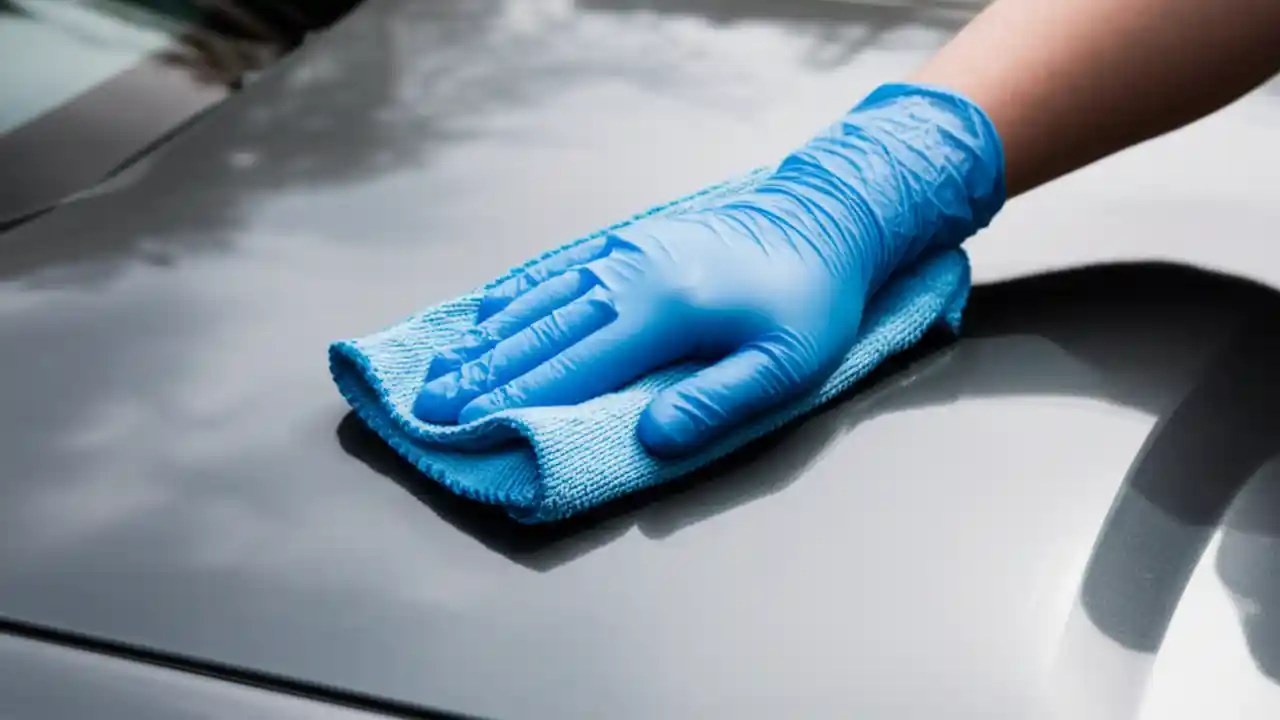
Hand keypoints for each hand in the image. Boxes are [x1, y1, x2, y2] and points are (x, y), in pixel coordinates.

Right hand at [412, 200, 870, 456]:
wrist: (821, 218)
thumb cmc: (808, 302)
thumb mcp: (785, 364)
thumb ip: (716, 402)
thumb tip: (650, 437)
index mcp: (663, 311)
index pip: (572, 366)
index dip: (514, 400)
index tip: (466, 425)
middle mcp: (627, 276)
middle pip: (538, 335)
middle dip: (479, 375)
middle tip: (428, 408)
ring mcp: (621, 253)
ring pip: (536, 303)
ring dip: (484, 342)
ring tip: (440, 373)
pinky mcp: (625, 242)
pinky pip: (554, 272)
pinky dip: (513, 297)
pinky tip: (486, 316)